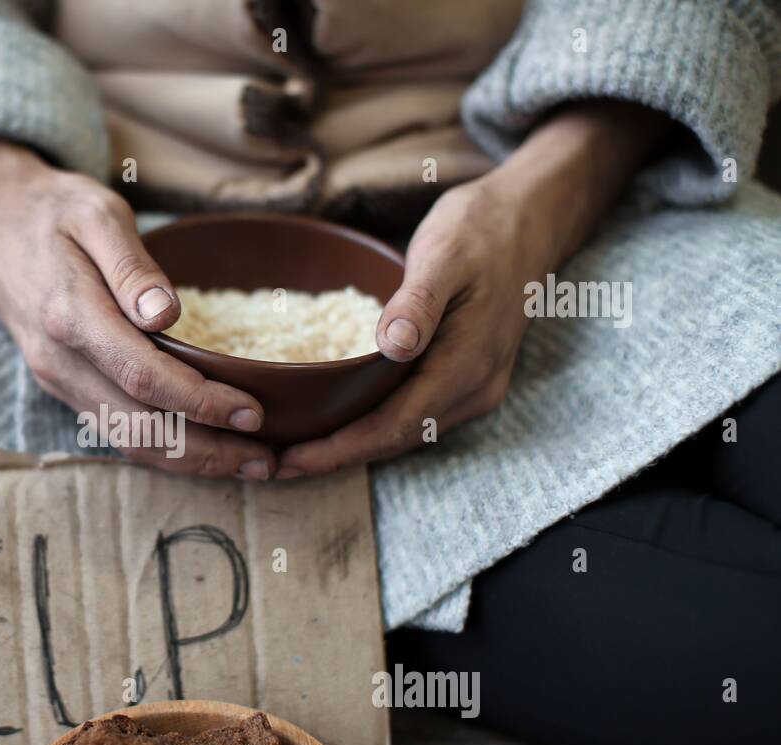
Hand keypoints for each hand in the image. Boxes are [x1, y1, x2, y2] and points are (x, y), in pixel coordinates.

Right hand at [0, 140, 275, 479]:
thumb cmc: (52, 209)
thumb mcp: (96, 212)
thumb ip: (130, 266)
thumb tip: (166, 314)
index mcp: (69, 315)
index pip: (143, 376)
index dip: (201, 402)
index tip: (253, 412)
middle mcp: (59, 360)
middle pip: (139, 427)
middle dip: (207, 451)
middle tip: (267, 459)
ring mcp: (56, 378)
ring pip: (126, 441)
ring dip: (189, 462)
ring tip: (248, 465)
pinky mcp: (62, 385)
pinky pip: (114, 431)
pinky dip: (163, 450)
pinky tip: (205, 451)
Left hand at [275, 100, 671, 477]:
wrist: (531, 220)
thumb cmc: (482, 229)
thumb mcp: (445, 253)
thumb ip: (420, 302)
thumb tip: (394, 345)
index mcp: (467, 364)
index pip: (393, 425)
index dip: (340, 449)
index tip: (290, 459)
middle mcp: (474, 388)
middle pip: (394, 441)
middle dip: (334, 458)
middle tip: (272, 465)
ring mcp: (474, 388)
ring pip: (403, 434)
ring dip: (350, 448)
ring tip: (292, 453)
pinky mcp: (465, 379)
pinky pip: (412, 416)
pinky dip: (369, 427)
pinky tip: (334, 423)